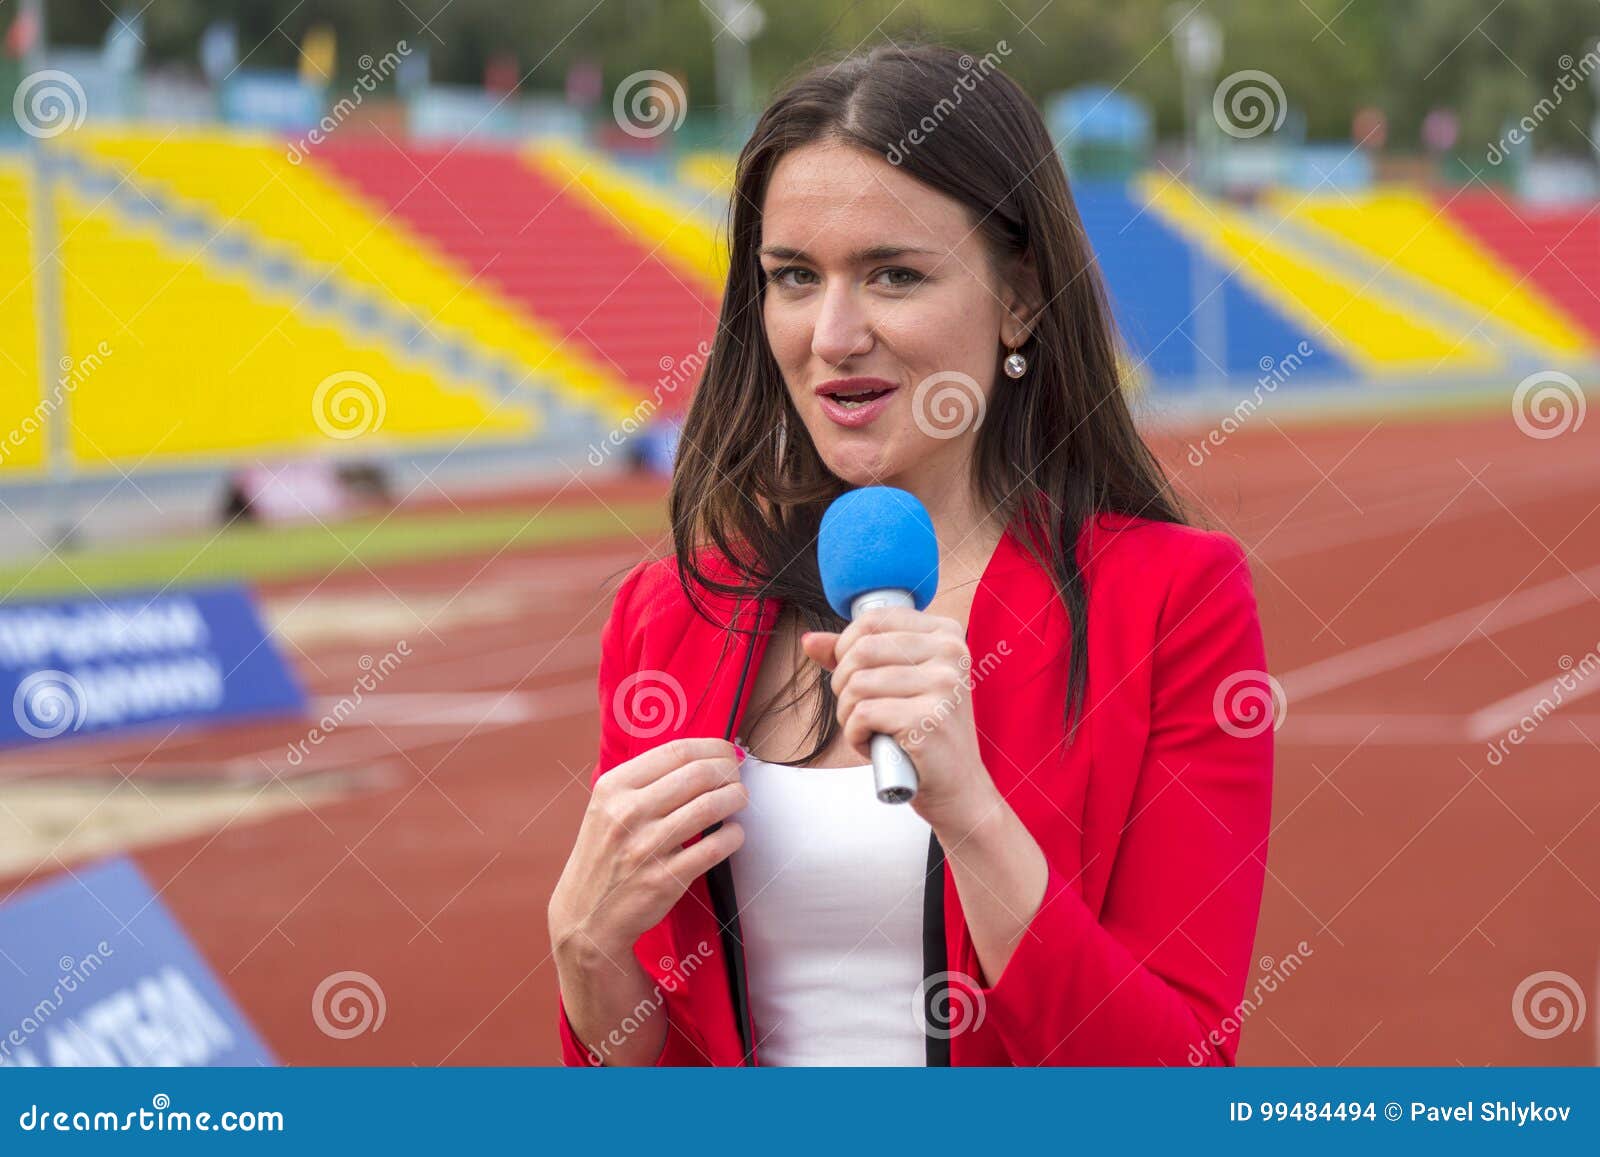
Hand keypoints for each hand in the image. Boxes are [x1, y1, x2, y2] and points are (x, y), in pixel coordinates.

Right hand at [548, 737, 745, 961]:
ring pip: (710, 806)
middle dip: (729, 771)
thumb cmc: (606, 854)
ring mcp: (646, 847)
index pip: (677, 751)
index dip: (713, 748)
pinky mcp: (664, 879)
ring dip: (736, 798)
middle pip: (699, 774)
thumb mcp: (607, 807)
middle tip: (736, 778)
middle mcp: (627, 813)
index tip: (726, 754)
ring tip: (739, 799)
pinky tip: (733, 833)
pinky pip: (715, 848)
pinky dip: (734, 836)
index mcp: (613, 787)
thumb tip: (703, 756)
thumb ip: (646, 781)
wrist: (585, 915)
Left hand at [800, 606, 998, 832]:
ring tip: (868, 730)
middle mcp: (950, 652)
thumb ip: (853, 657)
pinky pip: (863, 715)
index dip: (845, 647)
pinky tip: (874, 745)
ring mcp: (944, 684)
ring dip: (848, 715)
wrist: (958, 787)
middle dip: (843, 684)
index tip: (853, 676)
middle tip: (858, 710)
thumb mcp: (894, 684)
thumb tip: (810, 640)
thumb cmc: (923, 732)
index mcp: (946, 633)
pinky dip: (855, 735)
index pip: (873, 620)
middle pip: (861, 650)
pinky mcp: (929, 718)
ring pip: (857, 685)